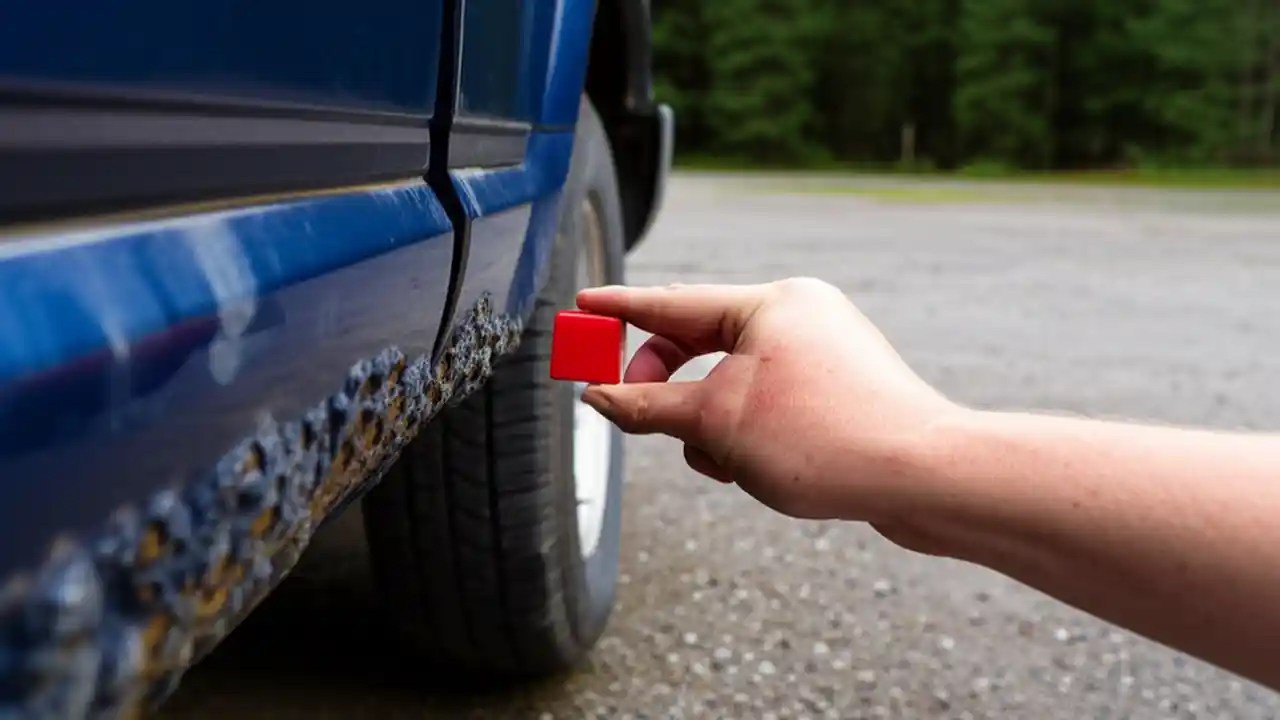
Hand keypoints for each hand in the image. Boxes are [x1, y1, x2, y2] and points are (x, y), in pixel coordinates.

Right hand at [577, 278, 962, 521]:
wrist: (925, 478)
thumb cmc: (824, 439)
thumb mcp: (715, 424)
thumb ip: (646, 406)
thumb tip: (599, 395)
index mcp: (771, 303)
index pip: (673, 302)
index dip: (619, 309)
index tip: (582, 307)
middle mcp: (800, 316)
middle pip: (701, 345)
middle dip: (669, 389)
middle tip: (633, 415)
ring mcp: (824, 354)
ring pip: (732, 386)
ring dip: (713, 428)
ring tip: (731, 465)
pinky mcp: (840, 392)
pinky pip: (768, 406)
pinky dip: (748, 437)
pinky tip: (761, 473)